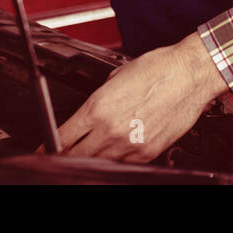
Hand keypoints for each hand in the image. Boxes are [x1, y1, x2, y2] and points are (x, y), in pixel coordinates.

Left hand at [54, 32, 227, 161]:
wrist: (190, 74)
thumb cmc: (158, 68)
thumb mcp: (117, 77)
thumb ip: (99, 99)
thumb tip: (89, 115)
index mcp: (98, 107)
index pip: (62, 137)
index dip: (47, 147)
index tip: (42, 151)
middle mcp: (111, 129)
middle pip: (76, 156)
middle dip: (65, 157)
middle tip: (61, 156)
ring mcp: (129, 144)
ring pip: (98, 163)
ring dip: (90, 160)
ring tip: (87, 156)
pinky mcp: (147, 153)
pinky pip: (123, 164)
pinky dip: (115, 161)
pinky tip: (113, 154)